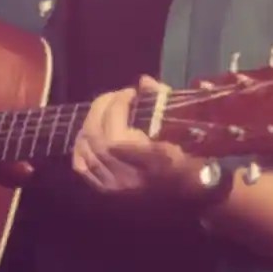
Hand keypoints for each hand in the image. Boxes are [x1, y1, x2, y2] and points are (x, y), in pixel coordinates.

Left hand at [71, 76, 208, 202]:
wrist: (188, 189)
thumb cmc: (191, 155)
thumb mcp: (183, 127)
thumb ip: (162, 103)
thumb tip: (144, 82)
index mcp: (149, 164)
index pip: (116, 134)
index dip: (119, 106)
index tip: (131, 92)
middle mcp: (127, 177)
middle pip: (97, 137)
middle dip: (103, 107)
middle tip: (116, 96)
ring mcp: (114, 185)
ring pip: (87, 147)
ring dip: (92, 121)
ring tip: (106, 109)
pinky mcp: (106, 189)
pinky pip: (81, 164)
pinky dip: (82, 144)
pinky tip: (92, 132)